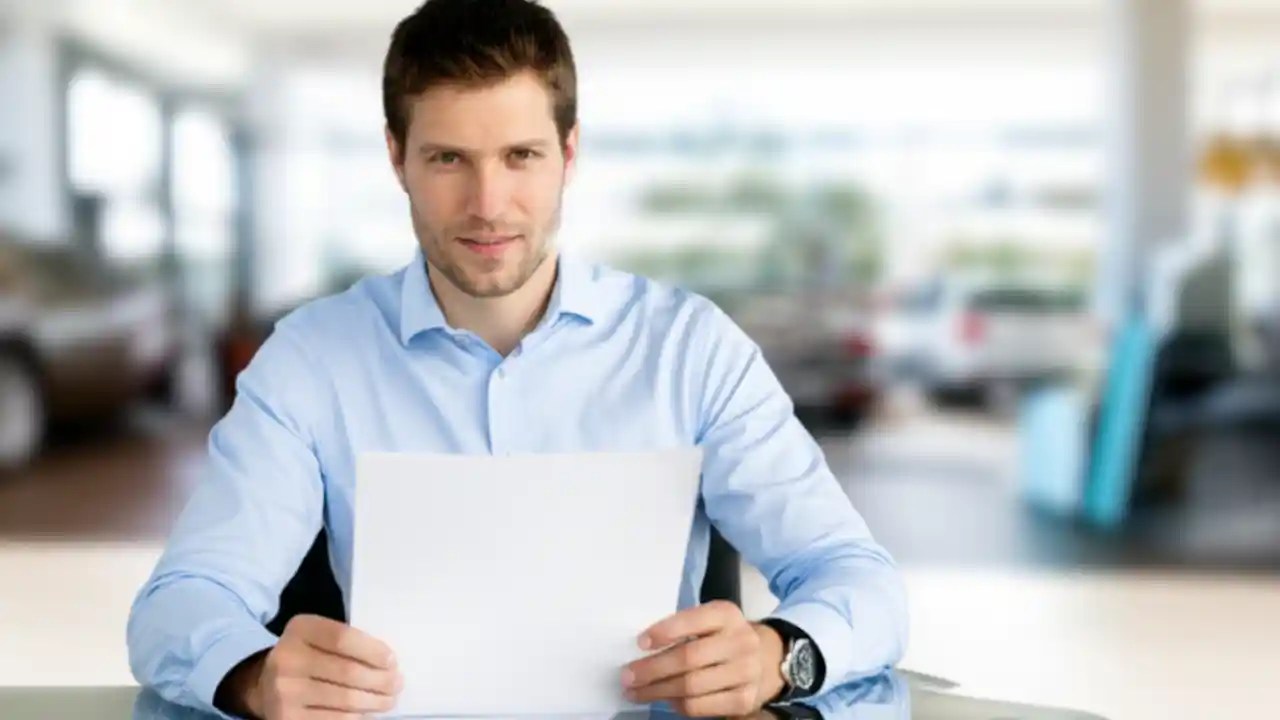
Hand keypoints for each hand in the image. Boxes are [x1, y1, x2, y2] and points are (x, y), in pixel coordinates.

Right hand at [216, 614, 401, 718]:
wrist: (264, 686)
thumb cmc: (307, 656)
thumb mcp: (319, 637)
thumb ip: (348, 642)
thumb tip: (388, 664)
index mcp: (299, 629)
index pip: (343, 638)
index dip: (373, 651)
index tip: (392, 661)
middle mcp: (286, 659)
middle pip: (348, 672)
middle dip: (381, 680)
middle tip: (397, 684)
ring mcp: (284, 692)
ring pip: (345, 699)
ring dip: (375, 702)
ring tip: (389, 700)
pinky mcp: (287, 718)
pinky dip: (356, 717)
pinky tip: (366, 713)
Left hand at [622, 601, 785, 717]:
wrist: (769, 657)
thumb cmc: (726, 636)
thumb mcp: (712, 621)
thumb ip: (684, 629)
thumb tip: (642, 650)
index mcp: (727, 615)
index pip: (693, 620)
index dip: (665, 632)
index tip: (640, 643)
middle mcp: (740, 641)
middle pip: (689, 659)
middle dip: (652, 669)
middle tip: (627, 676)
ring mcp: (745, 673)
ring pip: (692, 687)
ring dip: (657, 692)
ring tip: (636, 692)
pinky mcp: (744, 700)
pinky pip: (701, 707)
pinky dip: (677, 706)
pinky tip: (665, 700)